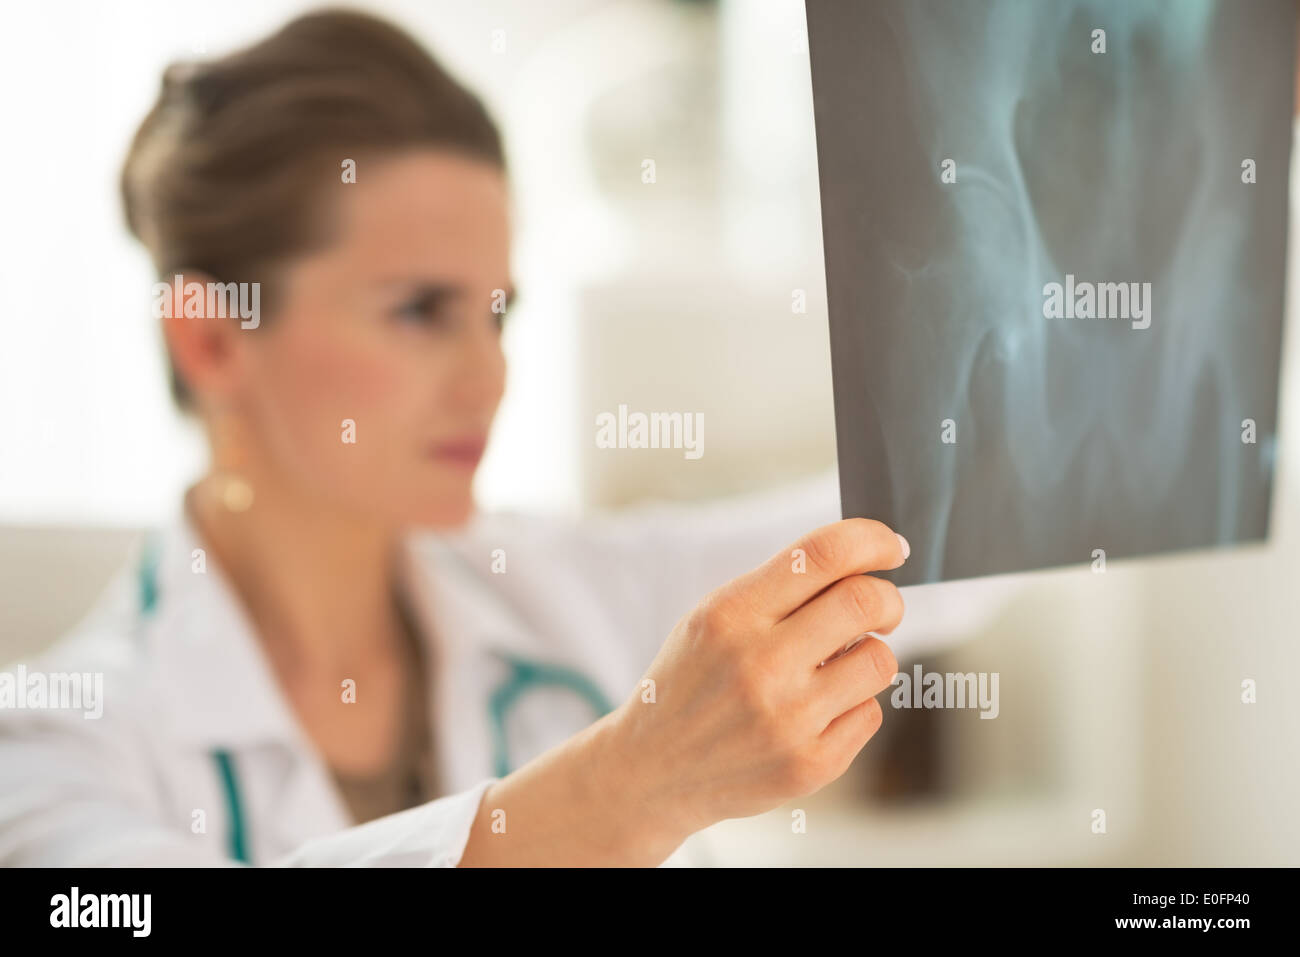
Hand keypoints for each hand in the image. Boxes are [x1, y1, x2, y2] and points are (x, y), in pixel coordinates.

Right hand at [609, 517, 906, 838]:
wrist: (654, 770)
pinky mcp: (810, 765)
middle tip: (882, 608)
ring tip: (835, 666)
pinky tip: (815, 712)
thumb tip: (863, 561)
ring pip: (881, 660)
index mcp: (732, 614)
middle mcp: (761, 664)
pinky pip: (870, 713)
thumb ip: (779, 588)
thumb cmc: (693, 681)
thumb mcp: (711, 617)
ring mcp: (788, 719)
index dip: (872, 541)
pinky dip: (852, 706)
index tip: (891, 547)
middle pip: (867, 602)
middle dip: (888, 598)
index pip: (825, 555)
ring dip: (870, 655)